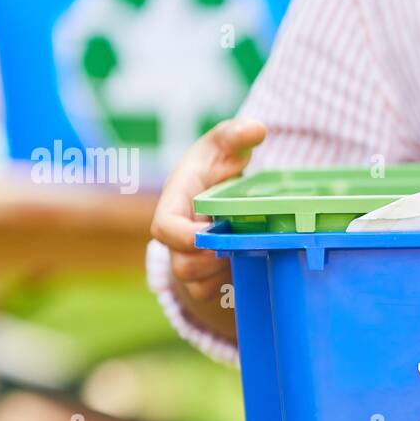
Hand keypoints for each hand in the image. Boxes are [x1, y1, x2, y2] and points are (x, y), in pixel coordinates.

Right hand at [150, 119, 265, 316]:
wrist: (220, 188)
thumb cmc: (217, 163)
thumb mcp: (225, 144)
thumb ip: (236, 134)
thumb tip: (256, 128)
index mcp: (174, 203)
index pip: (163, 229)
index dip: (183, 237)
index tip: (210, 233)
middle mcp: (176, 235)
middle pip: (181, 265)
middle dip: (211, 260)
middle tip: (239, 242)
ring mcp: (187, 255)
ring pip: (195, 283)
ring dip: (221, 273)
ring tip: (244, 250)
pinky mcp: (203, 271)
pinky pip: (208, 292)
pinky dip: (226, 284)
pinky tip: (247, 262)